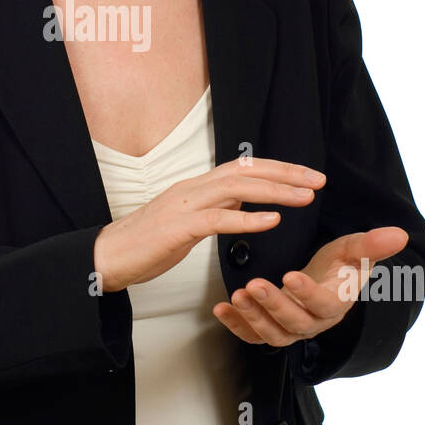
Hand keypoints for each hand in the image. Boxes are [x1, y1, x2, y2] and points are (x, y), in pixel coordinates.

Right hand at [93, 156, 325, 292]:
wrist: (107, 256)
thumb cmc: (147, 244)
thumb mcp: (188, 221)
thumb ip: (216, 207)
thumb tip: (244, 200)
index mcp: (196, 187)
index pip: (244, 168)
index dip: (279, 169)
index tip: (308, 176)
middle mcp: (192, 188)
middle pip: (245, 171)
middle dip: (286, 174)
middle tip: (318, 181)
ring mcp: (183, 205)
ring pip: (236, 188)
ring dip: (275, 191)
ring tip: (305, 197)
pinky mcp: (177, 228)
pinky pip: (217, 219)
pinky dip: (247, 218)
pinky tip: (272, 221)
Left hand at [212, 225, 409, 346]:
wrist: (325, 282)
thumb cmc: (340, 265)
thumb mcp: (354, 251)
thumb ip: (372, 245)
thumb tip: (400, 233)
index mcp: (336, 304)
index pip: (324, 304)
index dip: (308, 293)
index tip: (290, 275)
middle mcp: (313, 322)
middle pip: (294, 323)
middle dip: (273, 305)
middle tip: (253, 284)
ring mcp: (291, 329)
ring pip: (272, 333)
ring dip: (252, 316)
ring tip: (236, 295)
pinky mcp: (269, 329)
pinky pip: (252, 335)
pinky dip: (234, 324)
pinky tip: (220, 307)